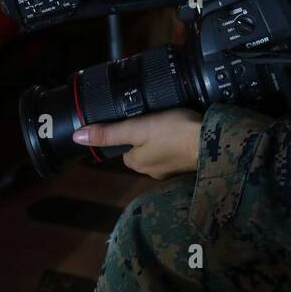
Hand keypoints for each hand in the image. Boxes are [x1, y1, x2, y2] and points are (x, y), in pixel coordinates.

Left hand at [72, 108, 202, 179]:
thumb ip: (109, 132)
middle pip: (141, 150)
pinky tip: (185, 134)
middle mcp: (151, 172)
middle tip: (159, 119)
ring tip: (173, 124)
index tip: (142, 120)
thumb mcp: (138, 128)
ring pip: (160, 152)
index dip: (130, 133)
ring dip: (164, 142)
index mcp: (136, 163)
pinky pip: (176, 154)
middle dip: (148, 138)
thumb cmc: (174, 132)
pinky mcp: (187, 167)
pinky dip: (178, 145)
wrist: (214, 141)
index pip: (124, 148)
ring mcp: (171, 171)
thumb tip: (76, 137)